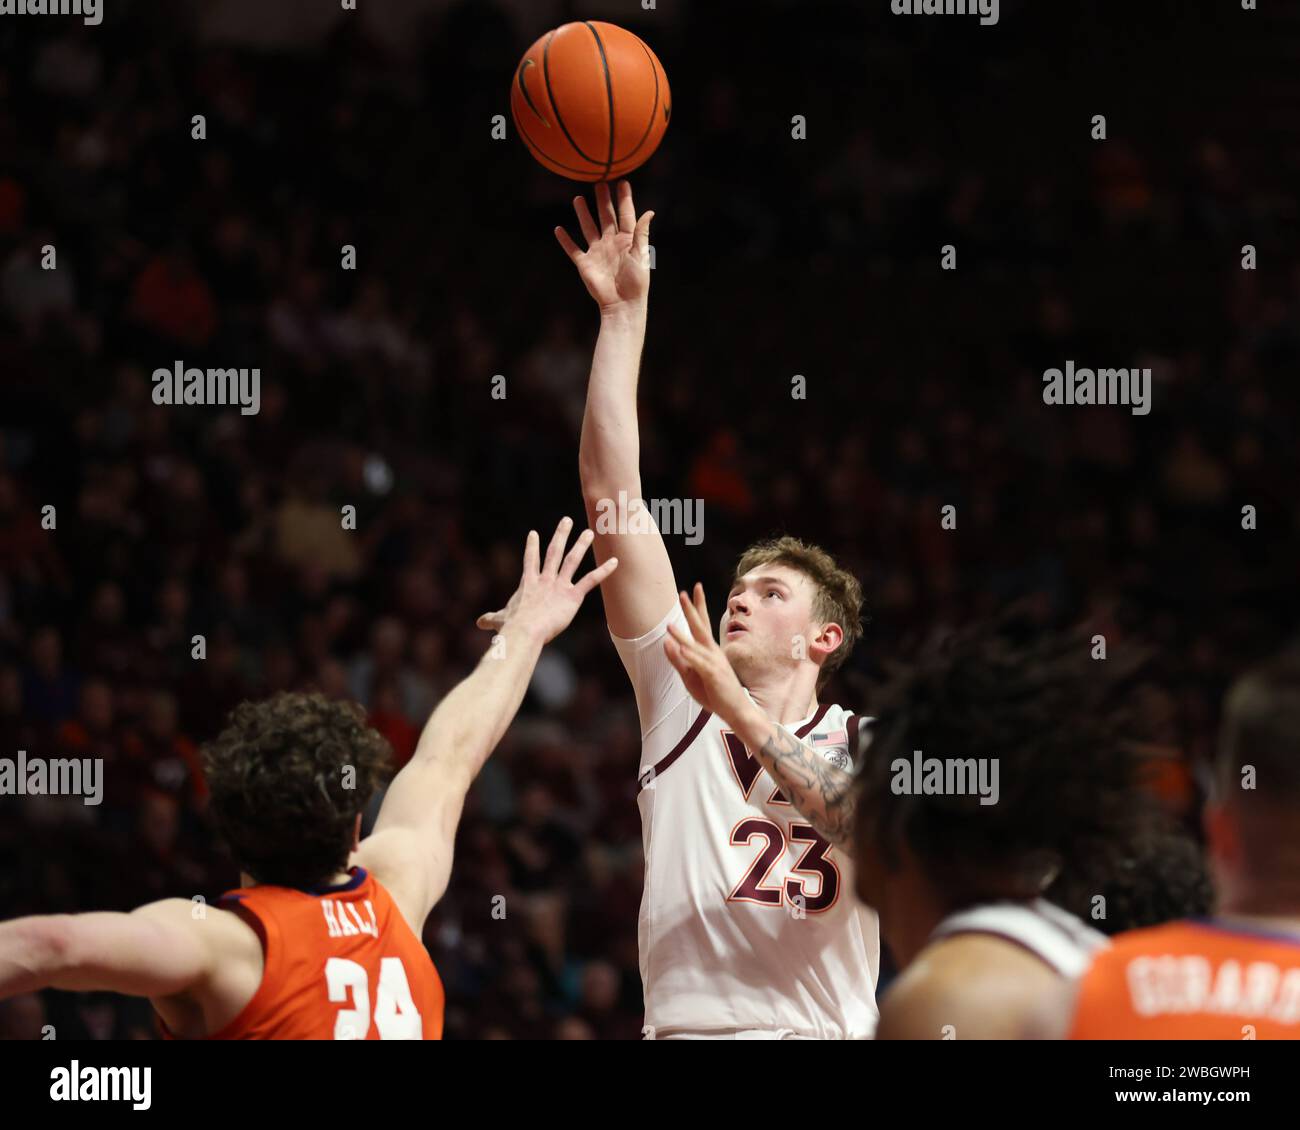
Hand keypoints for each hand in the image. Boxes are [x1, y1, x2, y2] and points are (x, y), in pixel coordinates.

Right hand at [476, 517, 617, 643]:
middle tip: (567, 520)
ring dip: (581, 545)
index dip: (532, 547)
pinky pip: (591, 580)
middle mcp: (545, 580)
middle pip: (554, 552)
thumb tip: (479, 623)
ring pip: (572, 560)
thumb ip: (492, 619)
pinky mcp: (572, 596)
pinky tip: (615, 561)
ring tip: (589, 532)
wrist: (525, 630)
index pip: (530, 560)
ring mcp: (559, 586)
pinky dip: (604, 571)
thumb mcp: (500, 620)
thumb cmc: (512, 627)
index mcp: (528, 584)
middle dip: (561, 535)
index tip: (533, 533)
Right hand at [554, 180, 653, 313]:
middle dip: (602, 200)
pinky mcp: (585, 264)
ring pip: (588, 228)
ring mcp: (597, 252)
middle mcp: (611, 243)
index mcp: (627, 240)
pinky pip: (573, 249)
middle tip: (599, 182)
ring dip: (583, 214)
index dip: (624, 199)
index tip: (622, 182)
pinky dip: (565, 240)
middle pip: (605, 217)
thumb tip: (649, 212)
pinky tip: (558, 229)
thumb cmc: (636, 282)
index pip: (625, 214)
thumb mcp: (640, 255)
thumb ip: (641, 233)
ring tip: (577, 199)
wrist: (622, 304)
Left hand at [663, 584, 750, 722]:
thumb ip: (678, 659)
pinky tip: (682, 649)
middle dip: (691, 610)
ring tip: (669, 625)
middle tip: (683, 593)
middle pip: (700, 627)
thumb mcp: (690, 676)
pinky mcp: (714, 676)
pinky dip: (691, 657)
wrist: (736, 710)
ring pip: (696, 646)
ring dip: (682, 635)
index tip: (691, 590)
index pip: (701, 625)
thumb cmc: (715, 692)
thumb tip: (667, 642)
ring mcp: (714, 663)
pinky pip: (700, 664)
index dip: (696, 607)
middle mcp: (712, 652)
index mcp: (708, 650)